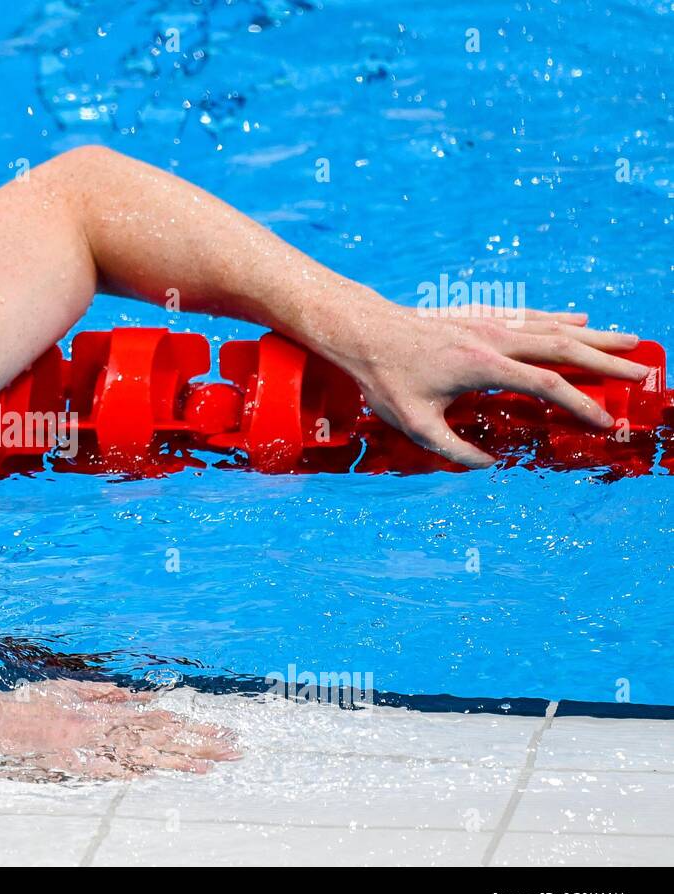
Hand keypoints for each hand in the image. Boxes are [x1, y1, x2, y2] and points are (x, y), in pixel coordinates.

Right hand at [0, 679, 240, 778]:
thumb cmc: (31, 704)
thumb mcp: (72, 691)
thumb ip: (110, 695)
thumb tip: (146, 697)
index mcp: (105, 710)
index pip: (158, 718)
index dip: (190, 726)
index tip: (219, 729)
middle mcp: (103, 726)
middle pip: (160, 737)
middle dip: (198, 744)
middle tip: (232, 749)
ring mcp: (88, 744)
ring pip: (142, 753)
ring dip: (178, 760)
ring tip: (211, 765)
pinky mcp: (71, 760)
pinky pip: (107, 767)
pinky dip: (132, 769)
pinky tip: (156, 774)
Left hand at [313, 290, 649, 467]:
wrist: (363, 331)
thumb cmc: (385, 379)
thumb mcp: (414, 424)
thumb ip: (454, 449)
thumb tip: (489, 465)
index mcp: (482, 367)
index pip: (545, 385)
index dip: (579, 403)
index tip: (606, 419)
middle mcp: (492, 338)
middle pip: (563, 347)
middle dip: (607, 361)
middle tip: (644, 372)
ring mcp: (487, 322)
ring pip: (552, 326)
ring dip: (593, 336)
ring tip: (631, 343)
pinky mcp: (479, 315)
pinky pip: (529, 316)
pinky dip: (558, 319)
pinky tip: (578, 321)